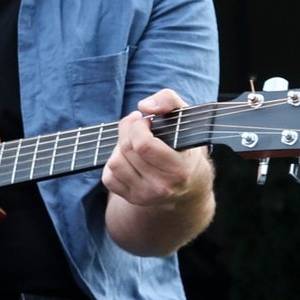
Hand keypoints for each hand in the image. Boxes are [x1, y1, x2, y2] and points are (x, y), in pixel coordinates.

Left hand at [101, 88, 208, 209]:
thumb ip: (168, 100)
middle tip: (137, 126)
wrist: (191, 183)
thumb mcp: (185, 117)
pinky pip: (108, 178)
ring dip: (119, 147)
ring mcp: (146, 195)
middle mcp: (162, 186)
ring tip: (133, 142)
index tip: (146, 121)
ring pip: (114, 163)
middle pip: (127, 150)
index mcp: (179, 169)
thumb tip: (144, 106)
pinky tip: (128, 158)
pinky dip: (113, 164)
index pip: (143, 145)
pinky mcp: (133, 199)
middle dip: (127, 130)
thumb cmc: (185, 144)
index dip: (138, 126)